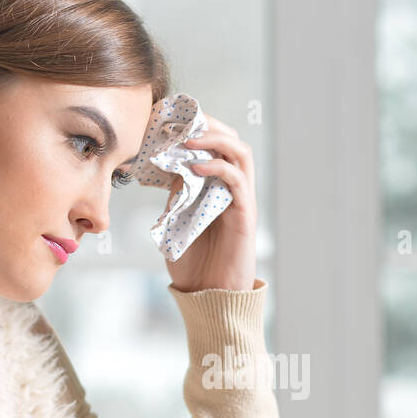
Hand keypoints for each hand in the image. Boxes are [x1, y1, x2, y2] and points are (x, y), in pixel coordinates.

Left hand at [164, 112, 257, 292]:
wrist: (208, 296)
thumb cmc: (193, 265)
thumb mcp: (176, 222)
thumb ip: (178, 196)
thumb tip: (171, 167)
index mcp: (216, 189)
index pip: (215, 146)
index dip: (198, 129)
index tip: (172, 121)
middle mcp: (233, 189)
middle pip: (231, 140)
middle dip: (208, 124)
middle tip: (182, 121)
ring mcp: (241, 200)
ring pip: (240, 152)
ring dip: (215, 138)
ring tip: (189, 137)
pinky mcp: (245, 214)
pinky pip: (236, 179)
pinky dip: (216, 166)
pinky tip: (193, 166)